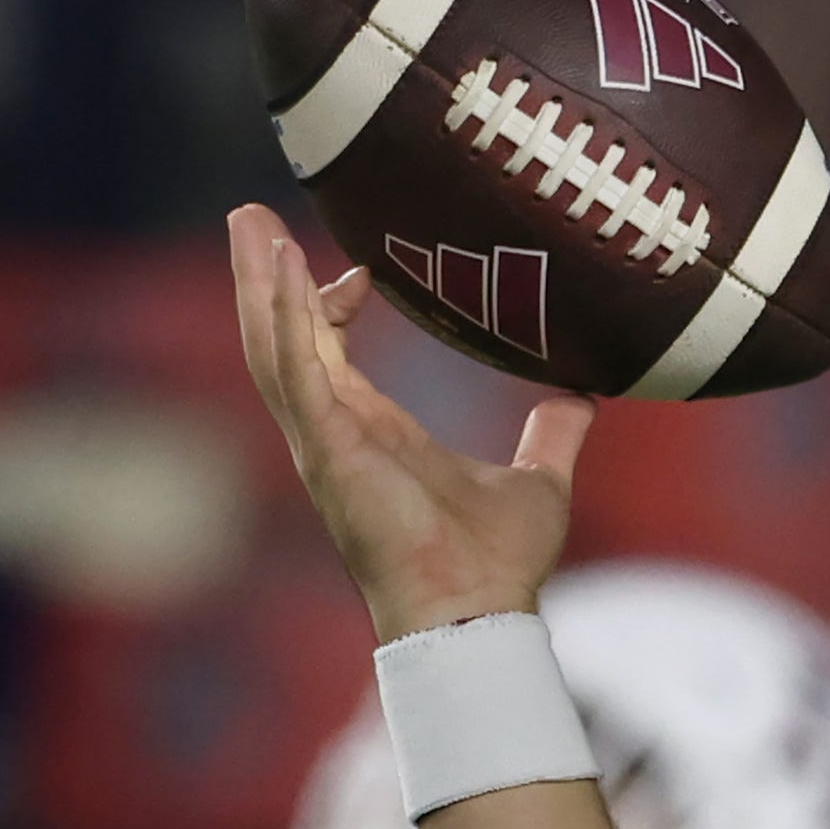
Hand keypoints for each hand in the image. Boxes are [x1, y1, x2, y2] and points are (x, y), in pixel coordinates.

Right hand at [228, 204, 594, 639]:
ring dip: (257, 284)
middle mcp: (336, 433)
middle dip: (262, 278)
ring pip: (274, 346)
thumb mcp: (538, 481)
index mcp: (373, 434)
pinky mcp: (326, 447)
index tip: (362, 270)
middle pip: (283, 339)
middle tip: (248, 215)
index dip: (334, 306)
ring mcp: (323, 441)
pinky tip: (274, 268)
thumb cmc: (497, 564)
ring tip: (246, 220)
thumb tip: (583, 398)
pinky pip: (294, 370)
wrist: (480, 613)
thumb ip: (553, 434)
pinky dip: (281, 318)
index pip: (331, 354)